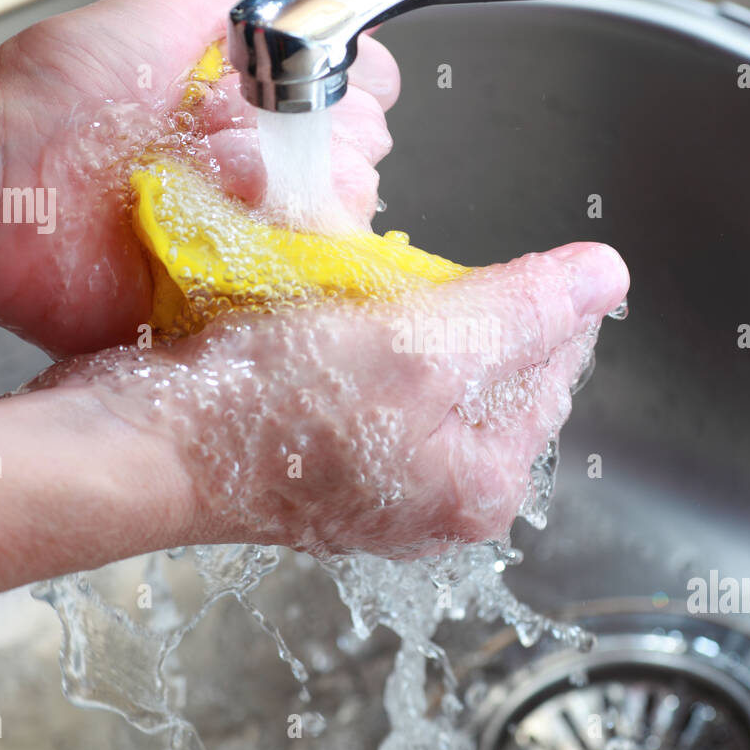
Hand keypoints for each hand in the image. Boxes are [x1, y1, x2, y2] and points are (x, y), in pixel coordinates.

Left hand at [0, 0, 400, 355]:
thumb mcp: (162, 20)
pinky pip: (287, 303)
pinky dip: (277, 269)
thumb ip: (252, 22)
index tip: (307, 100)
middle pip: (358, 180)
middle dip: (319, 155)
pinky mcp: (219, 309)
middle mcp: (258, 186)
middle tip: (237, 142)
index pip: (357, 118)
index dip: (349, 108)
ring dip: (285, 201)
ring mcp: (244, 249)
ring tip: (208, 178)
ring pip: (332, 240)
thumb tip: (331, 47)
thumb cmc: (53, 97)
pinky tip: (229, 234)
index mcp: (253, 121)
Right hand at [30, 242, 629, 556]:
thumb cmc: (273, 406)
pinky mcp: (327, 458)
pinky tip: (325, 317)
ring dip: (407, 314)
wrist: (140, 447)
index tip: (484, 256)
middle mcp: (441, 493)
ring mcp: (383, 480)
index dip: (536, 295)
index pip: (554, 364)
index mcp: (483, 481)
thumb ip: (525, 311)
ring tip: (362, 291)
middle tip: (407, 277)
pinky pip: (372, 378)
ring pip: (429, 366)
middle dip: (463, 307)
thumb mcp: (422, 346)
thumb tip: (609, 277)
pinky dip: (360, 337)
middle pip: (493, 368)